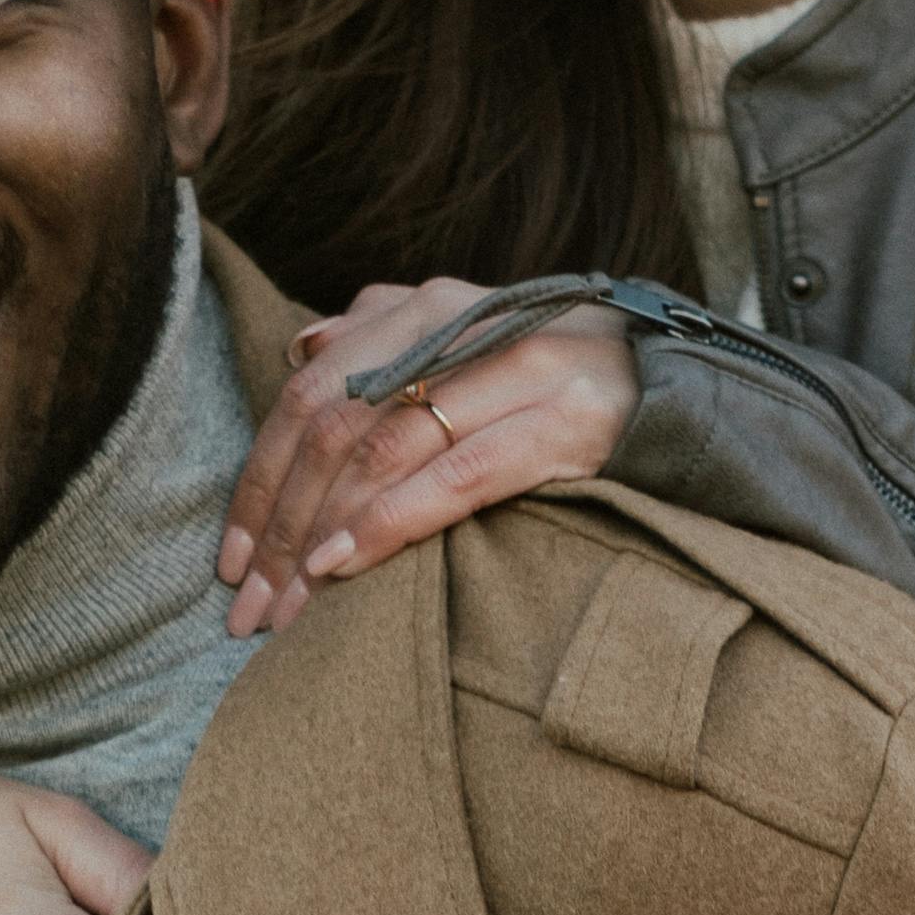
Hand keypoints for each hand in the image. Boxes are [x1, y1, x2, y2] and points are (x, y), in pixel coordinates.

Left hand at [219, 280, 637, 640]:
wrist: (684, 388)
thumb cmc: (561, 380)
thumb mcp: (470, 345)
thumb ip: (388, 338)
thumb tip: (299, 348)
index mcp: (428, 306)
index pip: (311, 392)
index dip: (260, 479)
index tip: (231, 559)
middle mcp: (466, 324)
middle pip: (334, 425)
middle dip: (281, 525)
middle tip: (249, 606)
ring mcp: (517, 371)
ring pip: (384, 452)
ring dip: (321, 538)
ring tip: (288, 608)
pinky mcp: (563, 424)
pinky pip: (456, 476)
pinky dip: (391, 522)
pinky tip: (347, 566)